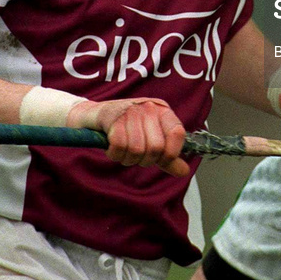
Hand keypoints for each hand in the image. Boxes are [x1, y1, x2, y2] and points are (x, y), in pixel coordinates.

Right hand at [66, 98, 190, 175]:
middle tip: (136, 156)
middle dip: (145, 160)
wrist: (96, 114)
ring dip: (128, 159)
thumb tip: (184, 171)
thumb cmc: (127, 128)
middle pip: (156, 147)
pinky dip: (115, 154)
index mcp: (162, 111)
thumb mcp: (151, 138)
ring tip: (124, 152)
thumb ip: (167, 156)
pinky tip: (113, 148)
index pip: (177, 133)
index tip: (160, 160)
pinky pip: (119, 147)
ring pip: (137, 150)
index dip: (170, 153)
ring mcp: (131, 111)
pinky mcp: (112, 117)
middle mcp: (149, 108)